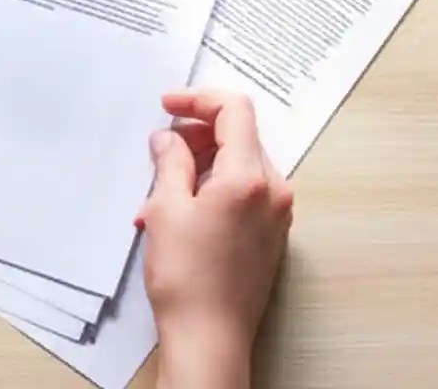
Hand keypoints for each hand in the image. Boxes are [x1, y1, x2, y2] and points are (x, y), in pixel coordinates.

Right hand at [137, 90, 293, 388]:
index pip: (234, 110)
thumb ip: (169, 162)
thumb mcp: (165, 209)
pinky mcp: (272, 235)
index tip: (169, 105)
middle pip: (239, 136)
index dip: (198, 99)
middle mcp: (273, 190)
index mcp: (249, 177)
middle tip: (160, 150)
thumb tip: (168, 139)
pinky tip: (181, 212)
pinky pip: (245, 193)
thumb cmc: (188, 279)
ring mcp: (277, 214)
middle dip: (197, 135)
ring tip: (160, 193)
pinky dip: (214, 188)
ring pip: (240, 165)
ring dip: (201, 165)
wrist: (210, 339)